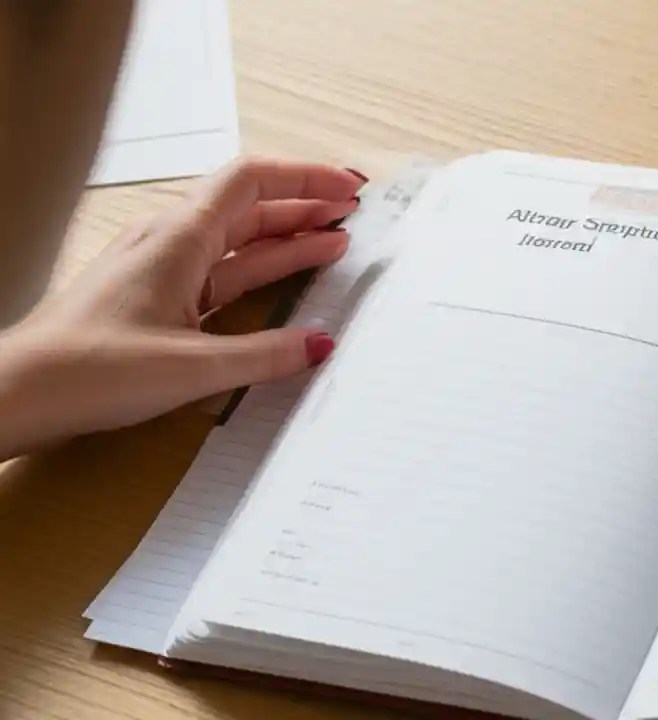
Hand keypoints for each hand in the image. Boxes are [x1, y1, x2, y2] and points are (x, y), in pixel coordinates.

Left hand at [0, 157, 367, 459]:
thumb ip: (265, 354)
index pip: (252, 181)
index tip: (349, 188)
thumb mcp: (192, 366)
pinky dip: (259, 272)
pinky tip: (282, 285)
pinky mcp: (155, 299)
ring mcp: (161, 270)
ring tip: (334, 242)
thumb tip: (320, 344)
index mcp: (180, 238)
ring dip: (286, 239)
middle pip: (250, 207)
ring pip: (237, 242)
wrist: (19, 393)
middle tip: (353, 213)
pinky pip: (220, 273)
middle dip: (305, 205)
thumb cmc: (91, 370)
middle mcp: (170, 243)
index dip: (305, 178)